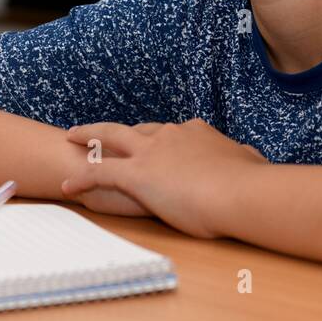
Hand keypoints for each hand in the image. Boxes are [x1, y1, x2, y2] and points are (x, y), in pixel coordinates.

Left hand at [61, 120, 267, 237]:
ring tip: (71, 138)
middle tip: (100, 132)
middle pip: (135, 128)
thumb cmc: (250, 182)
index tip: (151, 143)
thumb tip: (252, 159)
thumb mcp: (250, 163)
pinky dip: (82, 178)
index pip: (169, 132)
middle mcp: (169, 135)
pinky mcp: (136, 174)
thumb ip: (245, 159)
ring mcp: (150, 152)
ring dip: (88, 136)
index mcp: (194, 132)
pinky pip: (100, 173)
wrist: (240, 192)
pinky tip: (68, 186)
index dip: (156, 137)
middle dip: (116, 129)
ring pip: (108, 138)